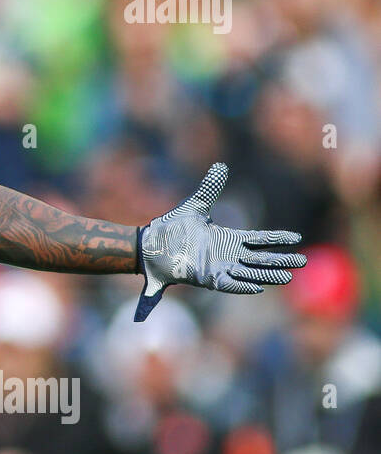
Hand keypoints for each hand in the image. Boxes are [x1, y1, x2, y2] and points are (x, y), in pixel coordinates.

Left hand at [135, 162, 306, 320]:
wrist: (150, 246)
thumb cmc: (172, 229)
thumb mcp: (194, 207)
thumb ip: (210, 189)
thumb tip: (221, 166)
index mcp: (227, 239)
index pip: (259, 239)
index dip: (277, 239)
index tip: (297, 238)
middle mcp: (227, 255)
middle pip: (261, 259)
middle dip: (281, 260)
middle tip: (303, 262)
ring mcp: (218, 267)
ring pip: (249, 273)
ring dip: (267, 275)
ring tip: (287, 277)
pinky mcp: (205, 278)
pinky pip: (228, 283)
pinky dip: (241, 285)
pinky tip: (257, 287)